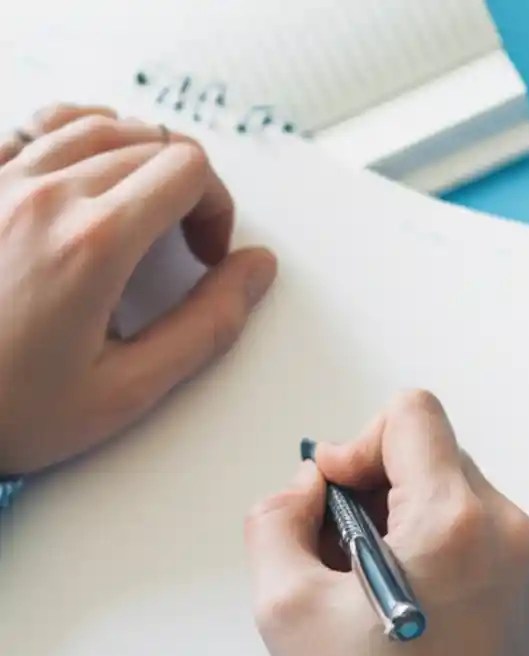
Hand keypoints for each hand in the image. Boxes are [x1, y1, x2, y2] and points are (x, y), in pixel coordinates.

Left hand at [0, 103, 276, 473]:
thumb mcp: (126, 390)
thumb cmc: (5, 411)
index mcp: (94, 242)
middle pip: (149, 142)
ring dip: (135, 158)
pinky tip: (81, 176)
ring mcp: (0, 182)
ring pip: (97, 124)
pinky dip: (75, 137)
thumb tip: (256, 270)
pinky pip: (36, 126)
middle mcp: (45, 196)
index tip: (206, 252)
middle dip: (185, 188)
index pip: (188, 169)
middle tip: (178, 244)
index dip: (217, 206)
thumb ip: (208, 325)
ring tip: (137, 209)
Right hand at [245, 391, 528, 655]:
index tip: (334, 492)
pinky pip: (486, 544)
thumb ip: (276, 521)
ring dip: (409, 525)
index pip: (413, 413)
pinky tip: (411, 612)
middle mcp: (510, 534)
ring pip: (461, 499)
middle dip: (379, 489)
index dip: (357, 442)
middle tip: (339, 552)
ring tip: (371, 592)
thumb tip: (301, 490)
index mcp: (458, 521)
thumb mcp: (287, 610)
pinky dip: (443, 557)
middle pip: (437, 455)